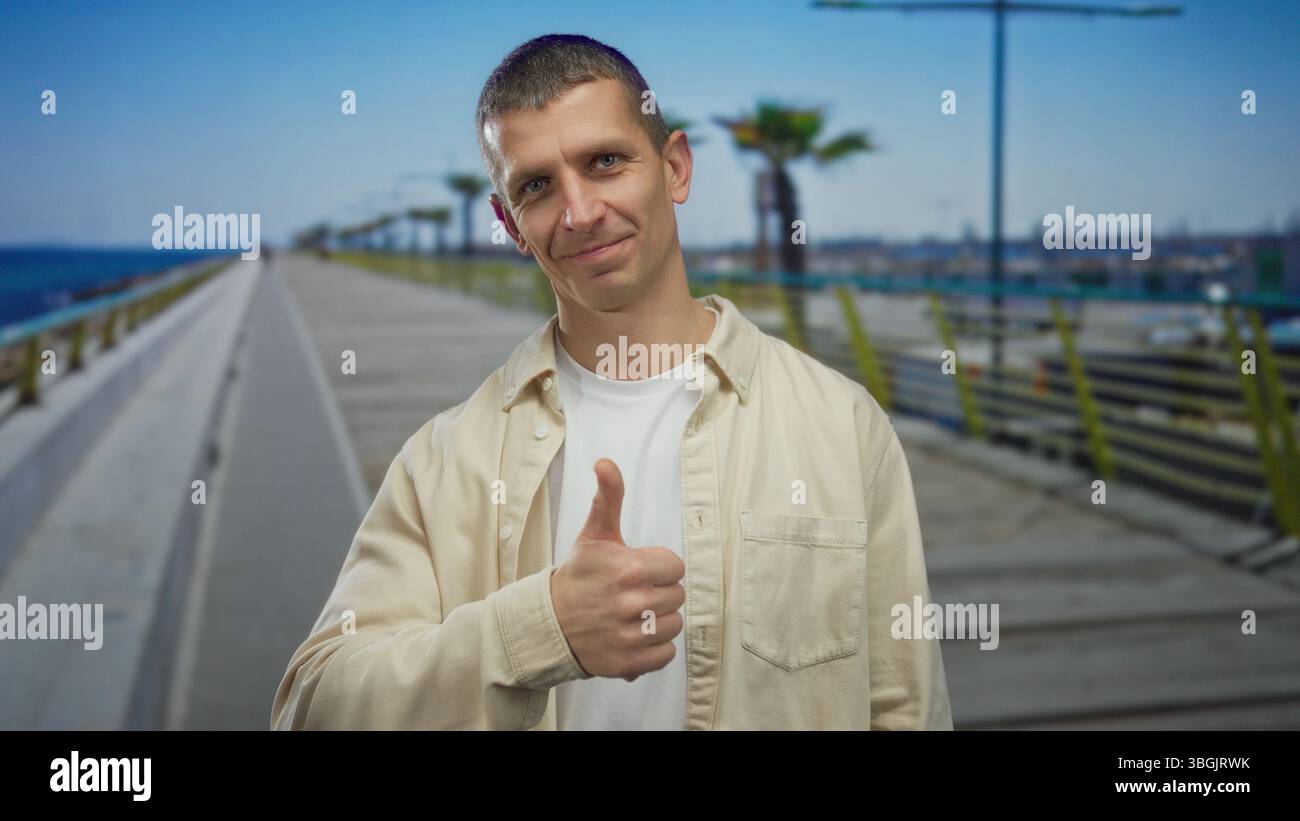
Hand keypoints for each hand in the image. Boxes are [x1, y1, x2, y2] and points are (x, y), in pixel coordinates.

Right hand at [550, 458, 686, 681]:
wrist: (548, 622)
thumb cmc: (578, 576)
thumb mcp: (593, 534)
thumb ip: (608, 496)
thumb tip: (605, 462)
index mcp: (630, 568)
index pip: (676, 567)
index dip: (660, 567)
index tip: (639, 570)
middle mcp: (631, 603)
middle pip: (677, 596)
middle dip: (659, 593)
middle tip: (634, 593)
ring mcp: (629, 635)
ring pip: (673, 625)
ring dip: (658, 621)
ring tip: (634, 615)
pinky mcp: (627, 663)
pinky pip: (666, 654)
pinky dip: (654, 649)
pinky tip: (634, 636)